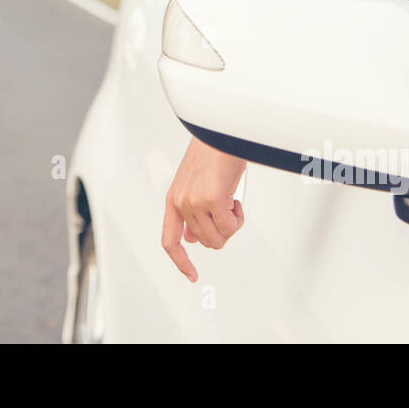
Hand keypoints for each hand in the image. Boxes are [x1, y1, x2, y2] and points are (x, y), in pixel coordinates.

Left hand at [161, 137, 246, 281]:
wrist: (222, 133)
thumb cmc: (213, 153)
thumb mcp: (194, 184)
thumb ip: (192, 211)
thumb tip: (193, 238)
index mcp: (174, 199)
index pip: (169, 240)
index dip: (180, 261)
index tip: (191, 274)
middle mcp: (181, 202)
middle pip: (204, 242)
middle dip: (221, 232)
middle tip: (228, 212)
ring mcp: (195, 202)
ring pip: (218, 238)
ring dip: (231, 225)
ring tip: (231, 203)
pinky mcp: (212, 200)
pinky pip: (231, 227)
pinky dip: (238, 218)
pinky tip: (236, 199)